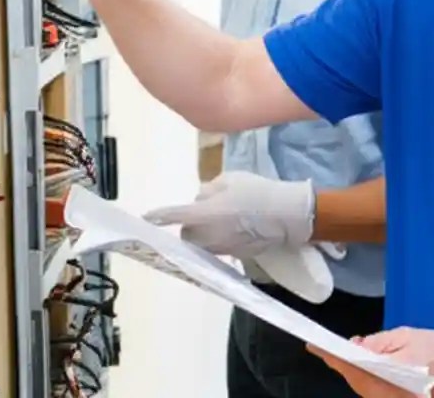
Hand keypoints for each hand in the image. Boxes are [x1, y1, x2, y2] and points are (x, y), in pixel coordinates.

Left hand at [144, 171, 314, 257]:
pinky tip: (238, 227)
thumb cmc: (257, 191)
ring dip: (205, 233)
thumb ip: (209, 190)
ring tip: (224, 219)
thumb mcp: (230, 179)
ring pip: (202, 244)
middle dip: (191, 225)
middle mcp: (207, 236)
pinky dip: (221, 238)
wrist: (286, 215)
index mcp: (203, 214)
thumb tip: (201, 199)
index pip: (174, 215)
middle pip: (187, 235)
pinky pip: (219, 247)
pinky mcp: (234, 255)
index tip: (147, 219)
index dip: (159, 216)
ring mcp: (221, 248)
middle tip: (206, 211)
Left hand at [310, 328, 433, 397]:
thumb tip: (355, 345)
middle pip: (355, 380)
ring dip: (355, 373)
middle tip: (329, 347)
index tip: (313, 345)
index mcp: (385, 376)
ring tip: (347, 355)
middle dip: (342, 364)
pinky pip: (376, 393)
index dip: (330, 355)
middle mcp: (383, 396)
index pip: (349, 366)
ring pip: (364, 388)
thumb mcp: (407, 338)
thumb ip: (378, 343)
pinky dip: (368, 380)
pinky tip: (369, 369)